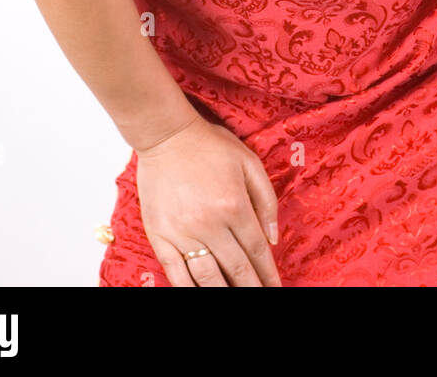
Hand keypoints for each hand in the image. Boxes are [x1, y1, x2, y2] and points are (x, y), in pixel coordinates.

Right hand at [135, 114, 282, 286]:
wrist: (166, 134)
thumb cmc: (209, 145)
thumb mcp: (248, 161)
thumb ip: (266, 199)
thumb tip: (273, 238)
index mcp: (234, 205)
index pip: (256, 251)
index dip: (269, 274)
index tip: (276, 289)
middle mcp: (209, 224)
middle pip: (237, 269)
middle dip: (252, 289)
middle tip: (262, 299)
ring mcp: (182, 232)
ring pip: (207, 277)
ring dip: (224, 294)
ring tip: (237, 301)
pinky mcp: (160, 236)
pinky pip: (176, 272)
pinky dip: (189, 289)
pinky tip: (201, 295)